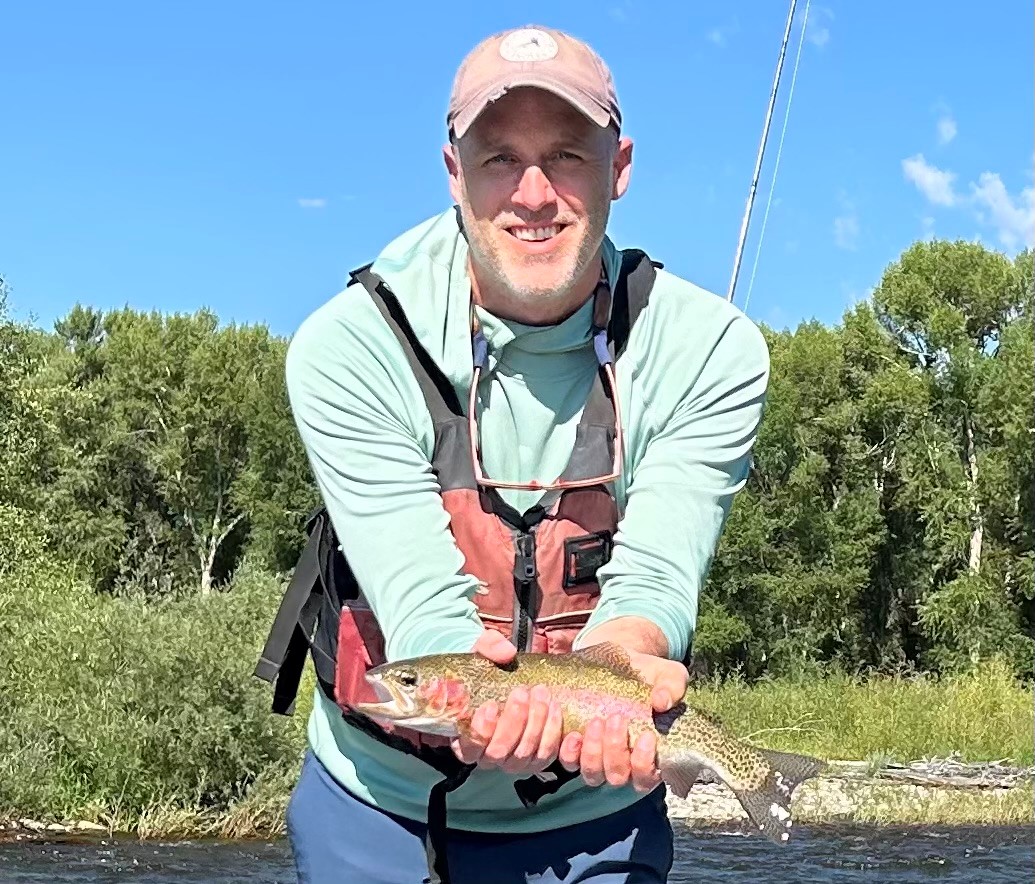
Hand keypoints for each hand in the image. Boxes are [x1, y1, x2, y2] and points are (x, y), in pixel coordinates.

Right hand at [450, 630, 564, 775]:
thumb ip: (489, 647)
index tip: (489, 706)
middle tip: (522, 692)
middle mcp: (487, 755)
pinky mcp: (535, 758)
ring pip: (524, 755)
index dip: (480, 732)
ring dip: (536, 724)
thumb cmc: (487, 670)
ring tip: (541, 694)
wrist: (507, 680)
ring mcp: (512, 759)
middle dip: (514, 722)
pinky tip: (556, 709)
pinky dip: (553, 734)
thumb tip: (506, 652)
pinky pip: (546, 755)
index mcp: (464, 737)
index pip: (469, 748)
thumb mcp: (482, 652)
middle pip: (499, 752)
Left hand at [557, 621, 689, 793]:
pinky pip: (567, 760)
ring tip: (595, 722)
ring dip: (592, 752)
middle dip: (615, 750)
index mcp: (650, 754)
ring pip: (592, 773)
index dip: (644, 764)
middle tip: (616, 718)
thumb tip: (662, 702)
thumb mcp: (669, 674)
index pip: (647, 778)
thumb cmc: (649, 674)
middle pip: (617, 776)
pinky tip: (569, 727)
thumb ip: (673, 686)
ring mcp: (597, 757)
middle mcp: (623, 762)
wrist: (621, 659)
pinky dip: (566, 747)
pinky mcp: (575, 746)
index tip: (645, 736)